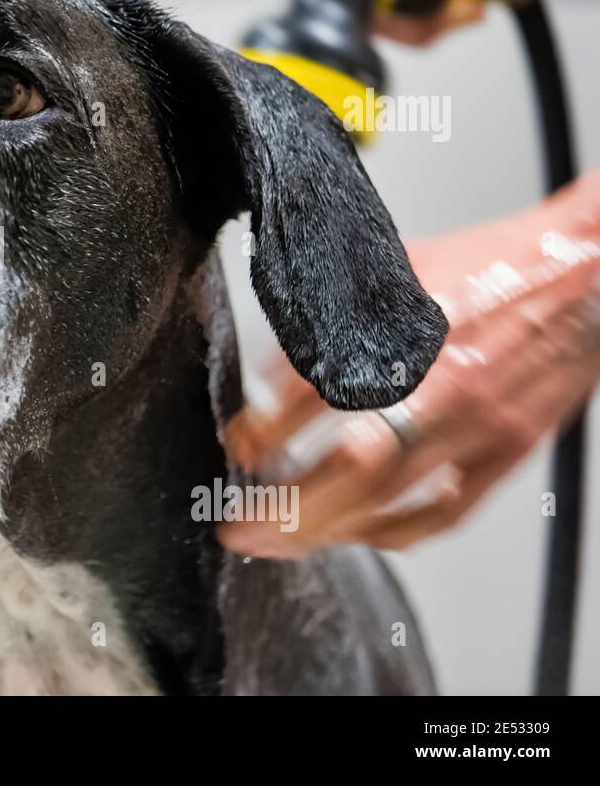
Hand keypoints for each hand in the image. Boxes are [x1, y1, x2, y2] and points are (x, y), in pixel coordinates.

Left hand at [221, 172, 599, 556]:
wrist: (584, 267)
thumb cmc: (491, 264)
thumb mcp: (397, 267)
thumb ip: (335, 314)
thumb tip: (272, 372)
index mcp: (408, 328)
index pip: (315, 392)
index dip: (264, 430)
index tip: (239, 445)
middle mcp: (445, 381)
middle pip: (352, 465)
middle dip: (286, 506)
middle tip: (242, 526)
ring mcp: (481, 424)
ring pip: (393, 499)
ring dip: (327, 530)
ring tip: (282, 539)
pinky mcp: (509, 449)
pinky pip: (447, 512)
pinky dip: (394, 533)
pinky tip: (358, 533)